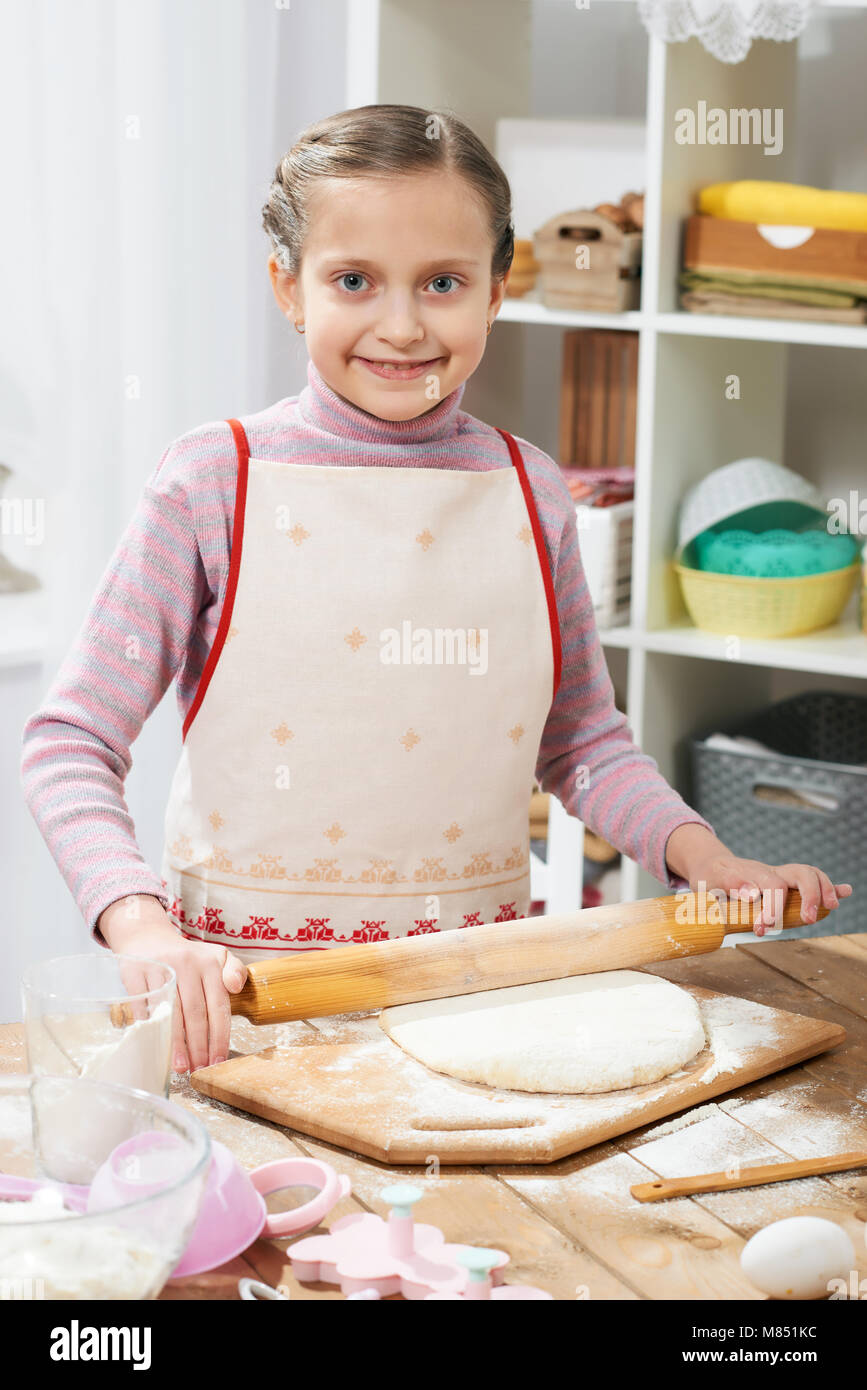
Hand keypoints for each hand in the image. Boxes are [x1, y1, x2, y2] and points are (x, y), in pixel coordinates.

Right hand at [97, 894, 247, 1071]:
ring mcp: (159, 967)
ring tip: (181, 1067)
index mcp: (209, 963)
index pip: (218, 1005)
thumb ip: (235, 971)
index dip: (219, 1036)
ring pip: (170, 1012)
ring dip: (175, 1043)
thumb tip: (236, 988)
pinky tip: (154, 1046)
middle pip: (194, 1013)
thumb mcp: (217, 956)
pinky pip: (143, 1006)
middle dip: (198, 1046)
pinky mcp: (135, 972)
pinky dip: (149, 1028)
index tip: (218, 1060)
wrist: (148, 936)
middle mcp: (185, 964)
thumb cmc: (188, 956)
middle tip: (199, 1069)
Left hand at [665, 824, 852, 935]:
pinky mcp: (785, 883)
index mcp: (752, 873)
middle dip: (808, 896)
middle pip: (799, 873)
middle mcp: (770, 872)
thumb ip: (730, 885)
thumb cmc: (709, 876)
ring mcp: (780, 876)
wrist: (710, 864)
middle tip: (806, 920)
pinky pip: (811, 880)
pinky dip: (830, 885)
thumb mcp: (709, 880)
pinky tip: (845, 891)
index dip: (773, 907)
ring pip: (809, 874)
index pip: (772, 885)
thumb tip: (753, 894)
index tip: (763, 927)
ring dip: (823, 889)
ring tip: (831, 907)